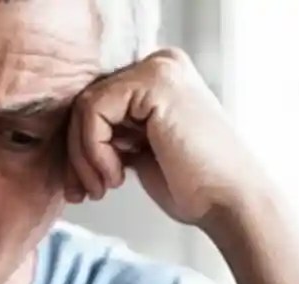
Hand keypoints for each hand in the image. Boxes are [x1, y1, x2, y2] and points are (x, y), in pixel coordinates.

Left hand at [64, 48, 267, 227]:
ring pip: (85, 106)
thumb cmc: (193, 186)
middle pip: (87, 102)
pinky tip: (118, 175)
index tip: (88, 186)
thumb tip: (68, 138)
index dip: (81, 147)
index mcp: (159, 78)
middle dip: (78, 153)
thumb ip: (114, 133)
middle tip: (86, 192)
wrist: (230, 203)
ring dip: (85, 156)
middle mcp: (161, 64)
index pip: (97, 102)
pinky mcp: (154, 81)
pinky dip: (94, 150)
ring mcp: (159, 68)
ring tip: (106, 186)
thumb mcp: (141, 151)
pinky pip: (94, 110)